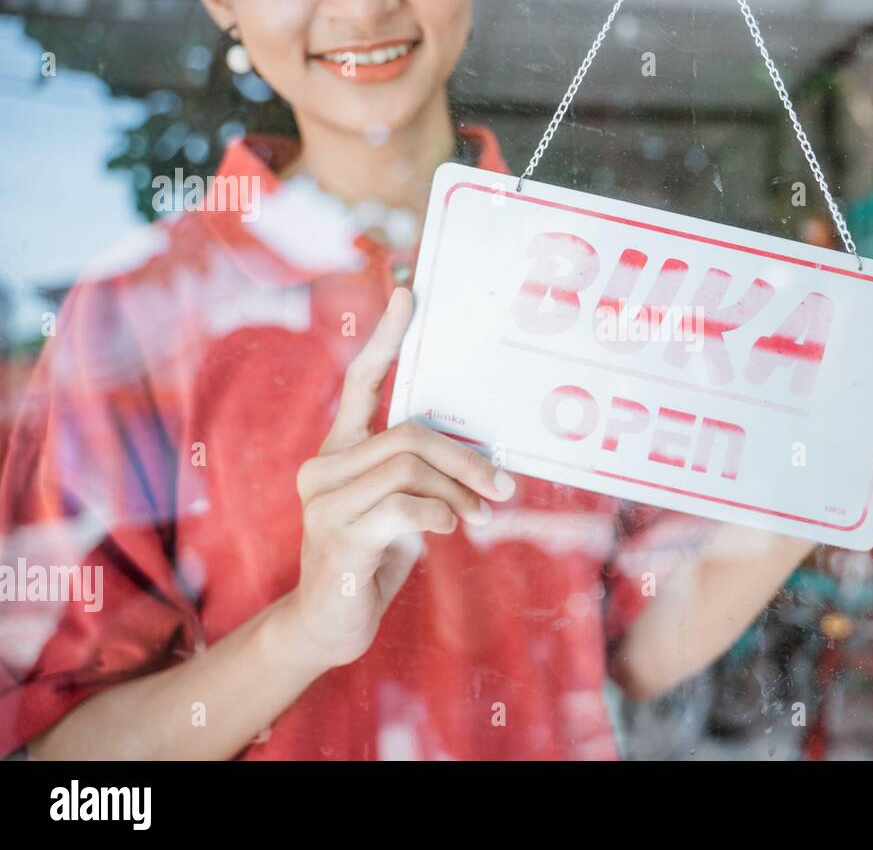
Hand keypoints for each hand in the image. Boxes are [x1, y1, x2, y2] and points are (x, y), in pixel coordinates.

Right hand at [280, 288, 517, 669]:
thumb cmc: (372, 558)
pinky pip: (404, 507)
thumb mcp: (402, 507)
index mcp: (339, 452)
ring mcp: (323, 502)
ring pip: (410, 469)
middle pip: (410, 435)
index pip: (360, 383)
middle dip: (466, 458)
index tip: (410, 295)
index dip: (386, 338)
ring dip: (458, 493)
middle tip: (503, 486)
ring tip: (476, 517)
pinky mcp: (338, 537)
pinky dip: (439, 515)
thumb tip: (486, 461)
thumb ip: (424, 476)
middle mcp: (322, 468)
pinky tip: (447, 531)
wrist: (328, 624)